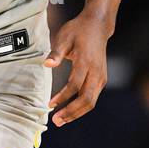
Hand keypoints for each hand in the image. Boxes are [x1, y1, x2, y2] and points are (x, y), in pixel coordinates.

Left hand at [46, 10, 108, 125]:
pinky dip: (81, 108)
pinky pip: (92, 98)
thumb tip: (47, 64)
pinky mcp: (102, 80)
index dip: (62, 97)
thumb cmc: (78, 30)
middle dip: (71, 112)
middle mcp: (97, 72)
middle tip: (56, 121)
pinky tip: (70, 112)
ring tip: (61, 120)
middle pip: (86, 99)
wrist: (98, 26)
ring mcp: (101, 77)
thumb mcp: (64, 37)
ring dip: (76, 113)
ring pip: (91, 102)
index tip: (50, 104)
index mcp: (86, 61)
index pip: (75, 85)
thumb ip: (56, 52)